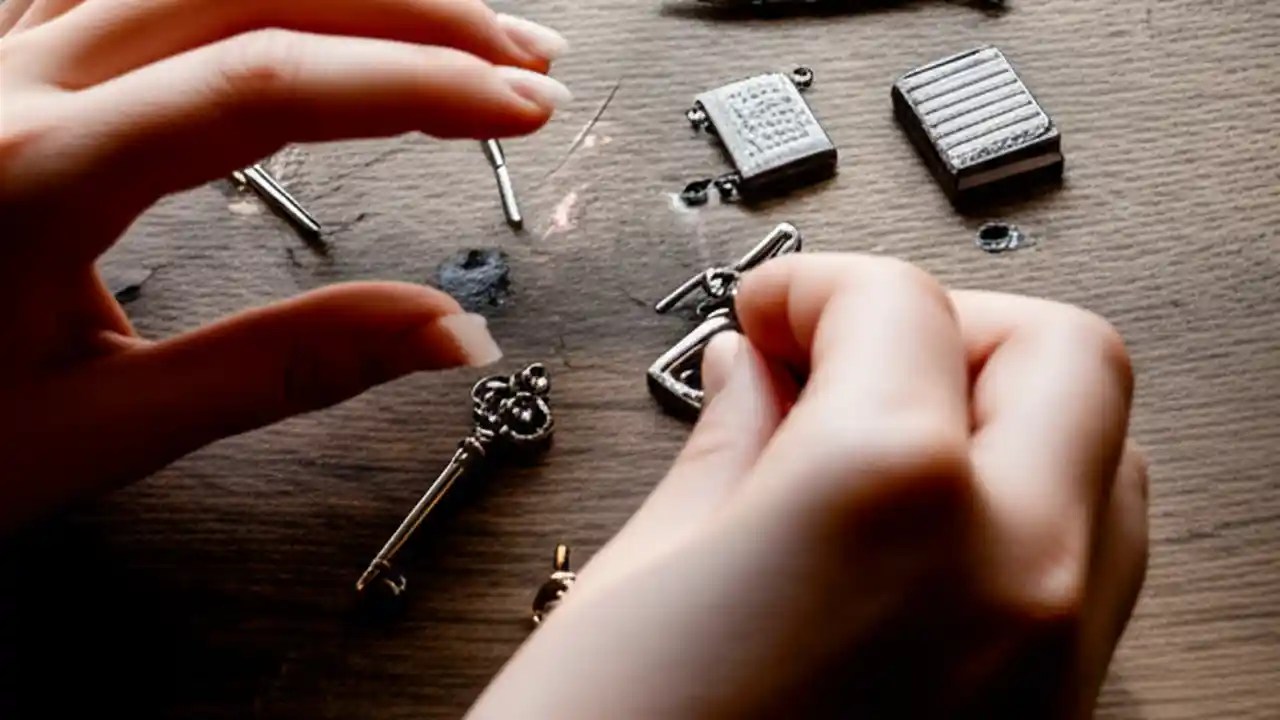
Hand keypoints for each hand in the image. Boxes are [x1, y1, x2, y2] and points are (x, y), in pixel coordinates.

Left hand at [0, 0, 569, 528]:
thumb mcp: (97, 425)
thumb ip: (282, 370)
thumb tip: (441, 336)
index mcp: (28, 174)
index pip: (266, 86)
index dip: (416, 83)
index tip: (517, 108)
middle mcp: (0, 79)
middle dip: (413, 10)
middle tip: (520, 62)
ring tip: (450, 20)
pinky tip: (306, 4)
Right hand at [469, 255, 1147, 717]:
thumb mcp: (639, 583)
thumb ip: (725, 451)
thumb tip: (757, 379)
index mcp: (887, 494)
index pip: (895, 303)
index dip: (816, 285)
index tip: (772, 310)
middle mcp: (1009, 569)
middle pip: (1061, 353)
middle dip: (950, 321)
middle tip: (847, 350)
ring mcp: (1055, 659)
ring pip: (1106, 458)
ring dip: (1008, 411)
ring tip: (887, 433)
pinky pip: (1092, 568)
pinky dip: (1025, 511)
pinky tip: (919, 531)